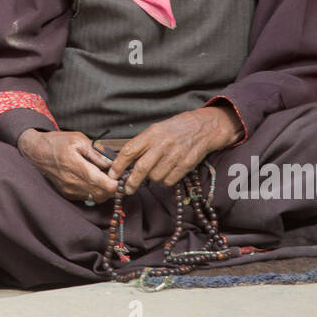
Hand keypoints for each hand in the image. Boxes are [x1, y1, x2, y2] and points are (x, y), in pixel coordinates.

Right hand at [19, 129, 116, 202]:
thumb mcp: (78, 139)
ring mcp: (69, 189)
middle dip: (113, 189)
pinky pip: (87, 198)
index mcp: (75, 166)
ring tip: (108, 179)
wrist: (36, 152)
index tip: (121, 179)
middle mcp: (72, 181)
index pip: (101, 183)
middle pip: (101, 193)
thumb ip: (96, 152)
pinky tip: (97, 182)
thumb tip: (111, 163)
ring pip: (95, 198)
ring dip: (105, 192)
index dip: (115, 184)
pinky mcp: (67, 193)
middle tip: (118, 178)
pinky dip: (96, 192)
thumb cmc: (56, 143)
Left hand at [110, 107, 241, 194]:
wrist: (204, 127)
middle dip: (131, 182)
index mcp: (152, 133)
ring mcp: (175, 155)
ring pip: (156, 177)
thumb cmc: (176, 128)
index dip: (118, 165)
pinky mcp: (186, 164)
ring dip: (152, 179)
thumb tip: (125, 162)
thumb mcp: (156, 129)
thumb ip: (142, 144)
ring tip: (156, 171)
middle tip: (127, 189)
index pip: (129, 150)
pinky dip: (166, 181)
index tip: (113, 175)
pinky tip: (168, 172)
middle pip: (141, 168)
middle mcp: (162, 144)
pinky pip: (169, 181)